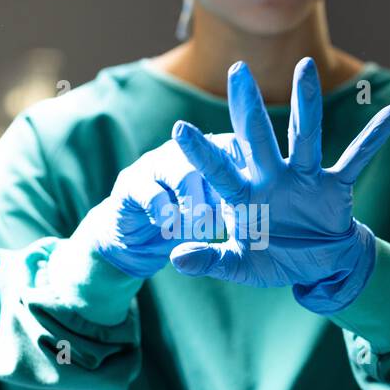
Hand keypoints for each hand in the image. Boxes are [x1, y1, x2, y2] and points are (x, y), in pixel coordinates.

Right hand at [70, 133, 244, 277]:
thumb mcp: (215, 215)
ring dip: (195, 204)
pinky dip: (165, 213)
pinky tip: (167, 225)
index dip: (245, 160)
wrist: (135, 245)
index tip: (258, 183)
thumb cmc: (183, 225)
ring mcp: (154, 164)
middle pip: (208, 150)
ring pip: (184, 171)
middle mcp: (181, 151)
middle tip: (231, 207)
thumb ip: (233, 205)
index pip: (232, 145)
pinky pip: (152, 193)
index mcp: (206, 155)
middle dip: (221, 171)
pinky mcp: (130, 184)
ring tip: (196, 226)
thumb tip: (259, 208)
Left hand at [168, 57, 389, 313]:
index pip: (219, 170)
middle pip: (257, 136)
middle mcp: (272, 177)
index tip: (179, 128)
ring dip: (306, 103)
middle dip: (247, 105)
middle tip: (238, 70)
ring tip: (306, 65)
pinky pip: (355, 159)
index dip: (202, 151)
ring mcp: (304, 178)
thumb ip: (211, 260)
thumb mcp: (241, 265)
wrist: (317, 265)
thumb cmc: (274, 258)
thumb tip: (176, 260)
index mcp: (245, 196)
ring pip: (304, 135)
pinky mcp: (334, 186)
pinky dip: (373, 139)